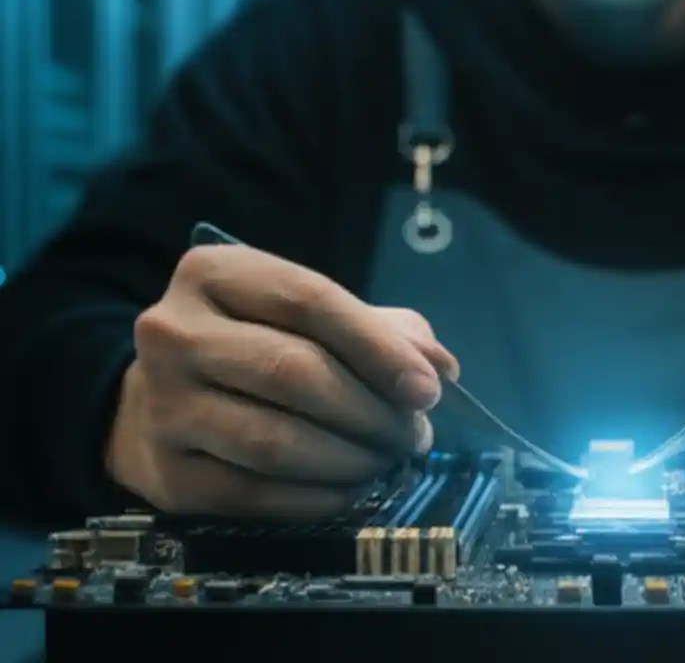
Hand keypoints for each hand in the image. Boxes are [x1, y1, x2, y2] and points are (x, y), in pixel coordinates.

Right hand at [107, 244, 458, 518]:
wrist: (159, 404)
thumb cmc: (255, 347)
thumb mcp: (310, 317)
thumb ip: (381, 330)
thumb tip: (438, 368)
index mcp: (214, 273)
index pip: (310, 302)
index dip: (379, 348)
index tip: (428, 389)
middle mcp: (172, 333)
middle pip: (294, 373)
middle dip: (372, 411)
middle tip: (413, 434)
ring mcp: (161, 406)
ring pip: (277, 442)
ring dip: (351, 459)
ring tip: (386, 460)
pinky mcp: (167, 475)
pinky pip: (259, 495)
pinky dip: (320, 497)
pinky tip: (349, 489)